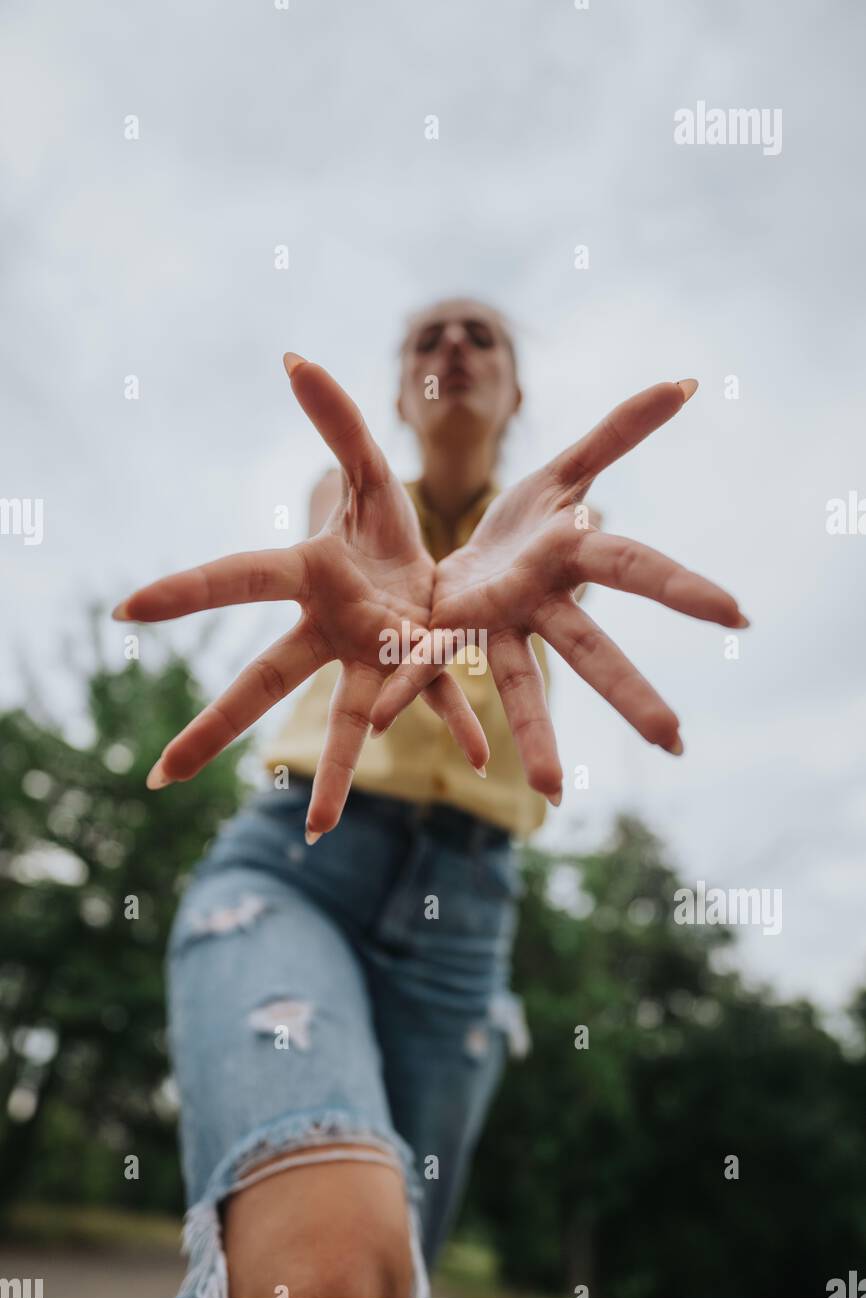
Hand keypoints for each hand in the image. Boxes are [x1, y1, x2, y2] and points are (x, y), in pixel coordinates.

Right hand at [112, 355, 488, 835]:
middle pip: (262, 681)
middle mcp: (331, 631)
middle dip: (213, 727)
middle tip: (160, 778)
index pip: (238, 579)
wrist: (434, 569)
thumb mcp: (369, 471)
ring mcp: (377, 659)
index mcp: (309, 578)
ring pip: (346, 721)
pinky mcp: (429, 669)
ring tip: (315, 830)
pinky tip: (473, 760)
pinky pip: (439, 699)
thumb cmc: (385, 527)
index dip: (185, 594)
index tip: (124, 613)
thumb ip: (339, 421)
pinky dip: (457, 723)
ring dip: (333, 773)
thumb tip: (296, 356)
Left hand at [369, 379, 747, 802]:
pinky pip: (428, 667)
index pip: (634, 568)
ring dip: (535, 734)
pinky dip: (413, 693)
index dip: (681, 588)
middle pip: (590, 650)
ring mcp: (493, 626)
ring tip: (551, 790)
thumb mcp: (565, 469)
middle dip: (629, 693)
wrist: (462, 550)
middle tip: (675, 741)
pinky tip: (391, 726)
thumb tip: (686, 386)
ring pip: (518, 683)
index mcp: (570, 556)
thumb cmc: (527, 520)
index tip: (738, 615)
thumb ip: (619, 431)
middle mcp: (539, 603)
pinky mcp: (442, 634)